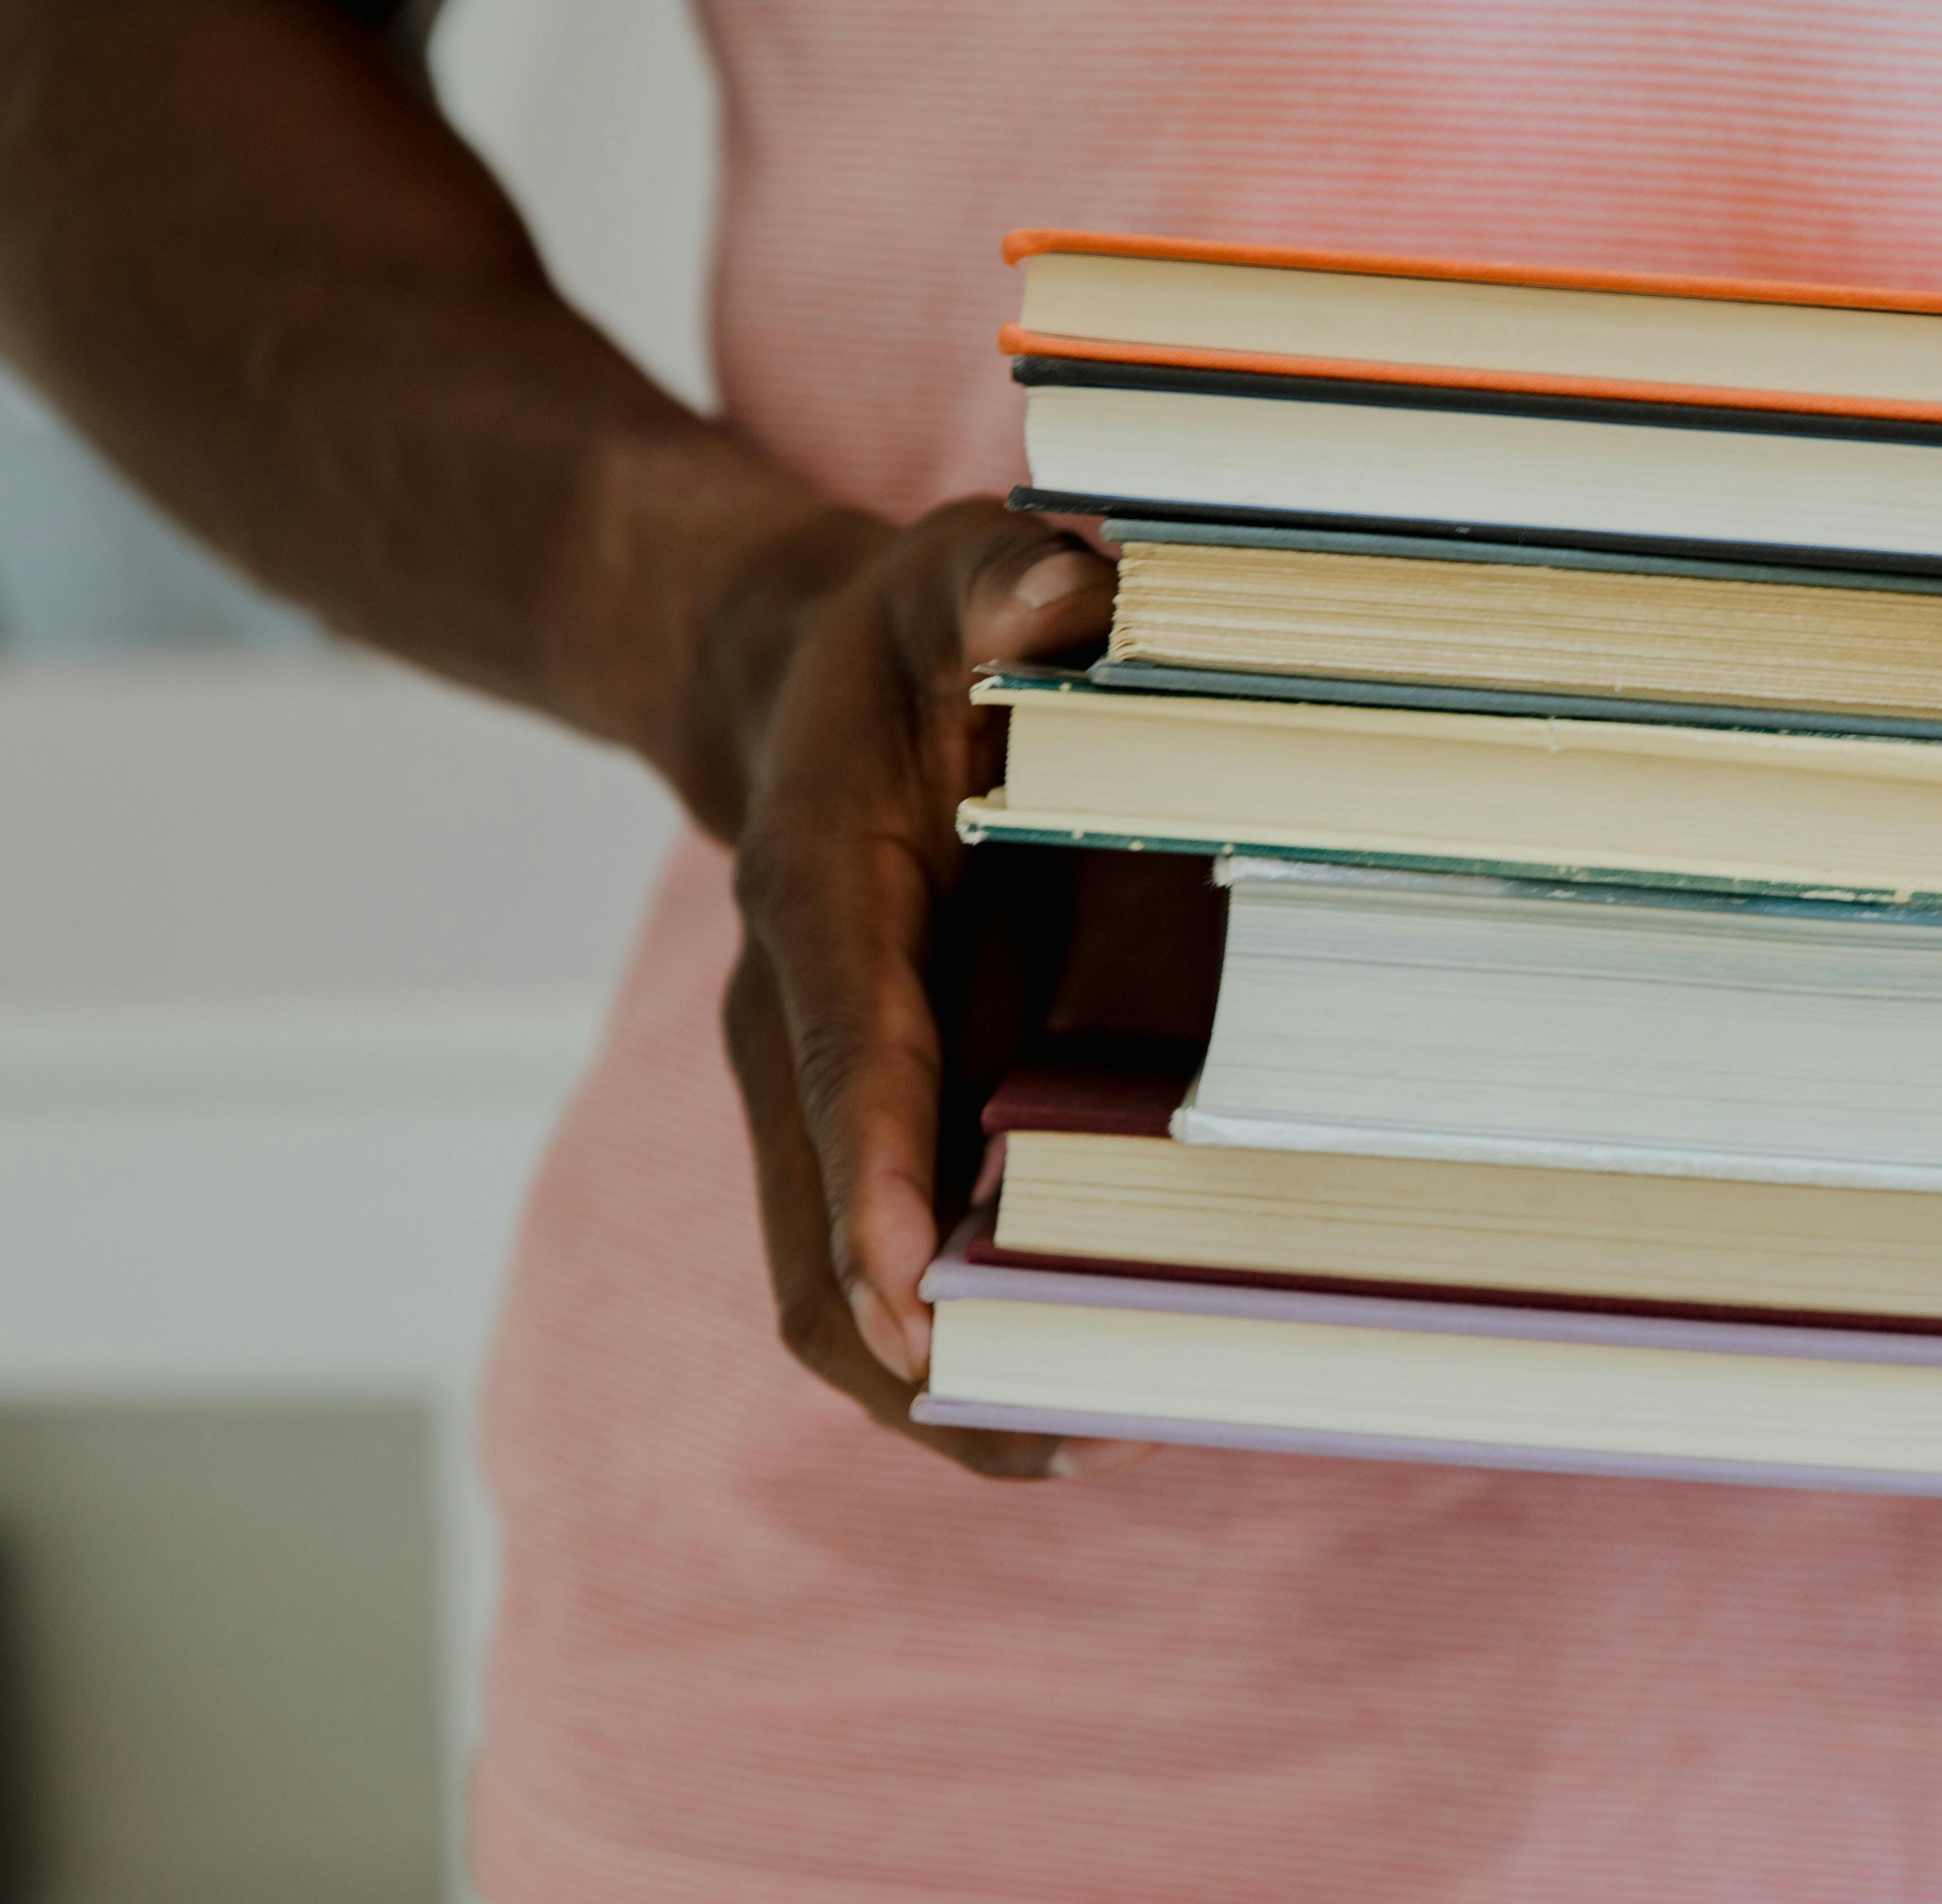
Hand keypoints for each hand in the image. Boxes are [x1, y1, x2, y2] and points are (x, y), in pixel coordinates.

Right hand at [713, 499, 1218, 1477]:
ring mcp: (821, 1089)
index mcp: (822, 899)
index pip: (842, 1054)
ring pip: (830, 1279)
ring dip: (930, 1377)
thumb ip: (1000, 578)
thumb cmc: (897, 638)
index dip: (874, 1172)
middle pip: (813, 1219)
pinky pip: (878, 1262)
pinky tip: (1070, 1384)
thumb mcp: (949, 571)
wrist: (795, 687)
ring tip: (1083, 1433)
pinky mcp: (866, 1120)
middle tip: (1052, 1425)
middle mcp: (795, 1020)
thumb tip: (1064, 596)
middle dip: (908, 1337)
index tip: (915, 1286)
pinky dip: (948, 1339)